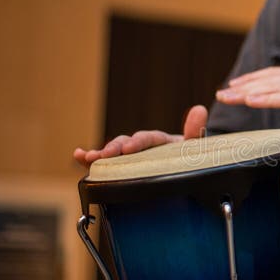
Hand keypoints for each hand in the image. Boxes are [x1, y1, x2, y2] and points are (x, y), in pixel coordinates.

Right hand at [73, 105, 207, 167]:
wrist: (188, 169)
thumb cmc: (192, 159)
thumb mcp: (198, 148)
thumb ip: (197, 132)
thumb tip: (200, 109)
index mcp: (162, 141)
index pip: (149, 138)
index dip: (138, 142)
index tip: (129, 148)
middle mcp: (144, 146)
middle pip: (126, 143)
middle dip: (114, 149)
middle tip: (104, 156)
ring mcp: (132, 157)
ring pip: (114, 153)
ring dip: (100, 154)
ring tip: (87, 158)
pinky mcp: (124, 168)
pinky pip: (108, 164)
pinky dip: (92, 159)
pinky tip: (78, 156)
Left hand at [216, 67, 279, 124]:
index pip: (276, 75)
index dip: (254, 80)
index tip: (237, 86)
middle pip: (269, 78)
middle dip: (244, 85)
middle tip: (223, 92)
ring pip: (273, 86)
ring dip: (248, 91)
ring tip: (229, 96)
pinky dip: (265, 98)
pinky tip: (250, 101)